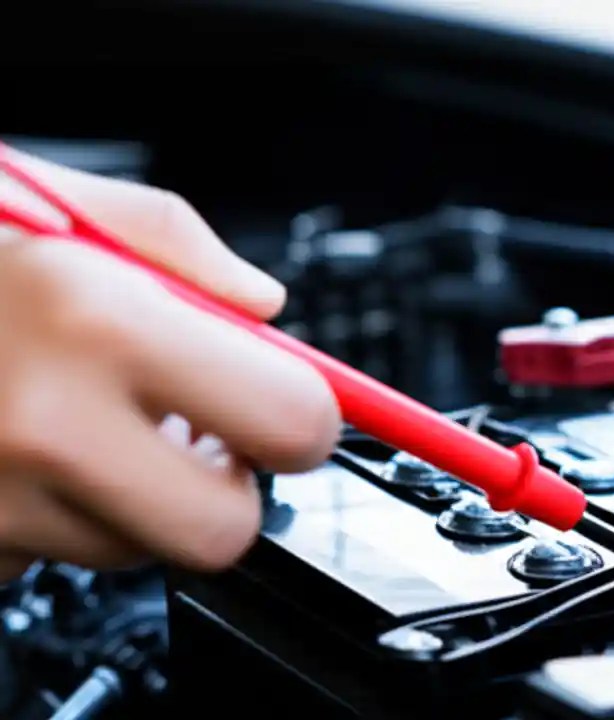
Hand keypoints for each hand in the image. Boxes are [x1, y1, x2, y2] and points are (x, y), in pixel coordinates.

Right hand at [0, 150, 339, 579]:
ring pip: (138, 549)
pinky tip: (20, 451)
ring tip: (82, 419)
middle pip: (225, 531)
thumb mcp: (61, 201)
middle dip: (228, 484)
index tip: (292, 404)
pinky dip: (59, 513)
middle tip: (201, 434)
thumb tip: (266, 308)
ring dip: (135, 496)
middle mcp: (45, 427)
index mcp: (100, 322)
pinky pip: (52, 555)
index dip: (306, 417)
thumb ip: (181, 250)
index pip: (292, 424)